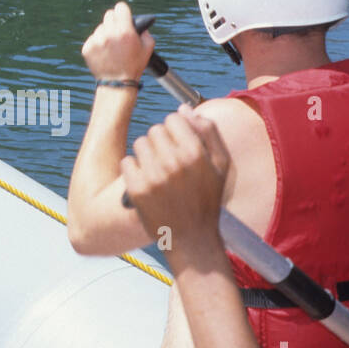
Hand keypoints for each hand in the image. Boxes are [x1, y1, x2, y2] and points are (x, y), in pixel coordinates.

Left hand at [82, 1, 154, 80]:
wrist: (117, 83)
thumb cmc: (133, 67)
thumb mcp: (148, 48)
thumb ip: (146, 33)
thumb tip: (141, 26)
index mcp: (125, 31)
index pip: (120, 7)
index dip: (123, 12)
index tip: (123, 15)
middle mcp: (109, 34)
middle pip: (109, 15)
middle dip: (114, 21)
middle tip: (118, 31)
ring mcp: (96, 40)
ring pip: (100, 28)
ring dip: (105, 33)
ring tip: (111, 46)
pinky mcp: (87, 48)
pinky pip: (92, 38)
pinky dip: (97, 43)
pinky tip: (104, 52)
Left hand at [120, 107, 229, 259]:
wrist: (192, 239)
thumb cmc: (208, 200)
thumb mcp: (221, 165)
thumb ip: (208, 132)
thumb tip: (184, 109)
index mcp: (196, 152)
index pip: (173, 119)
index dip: (176, 131)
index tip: (179, 146)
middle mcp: (174, 162)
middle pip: (155, 130)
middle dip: (161, 143)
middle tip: (168, 164)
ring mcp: (154, 176)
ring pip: (139, 144)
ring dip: (146, 155)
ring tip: (157, 173)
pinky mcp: (137, 189)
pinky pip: (127, 162)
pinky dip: (133, 171)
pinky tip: (146, 183)